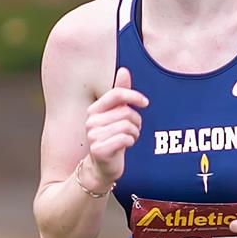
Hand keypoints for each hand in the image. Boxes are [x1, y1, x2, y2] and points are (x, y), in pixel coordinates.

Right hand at [82, 67, 146, 186]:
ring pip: (127, 126)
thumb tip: (124, 70)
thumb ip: (120, 93)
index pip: (116, 94)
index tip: (145, 103)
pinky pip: (125, 139)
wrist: (102, 166)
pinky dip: (131, 142)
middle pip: (126, 112)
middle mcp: (91, 121)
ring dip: (134, 133)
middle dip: (136, 121)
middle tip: (134, 129)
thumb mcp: (115, 115)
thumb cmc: (111, 137)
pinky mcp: (99, 149)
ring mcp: (93, 136)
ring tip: (130, 138)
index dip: (134, 96)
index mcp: (94, 110)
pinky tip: (126, 145)